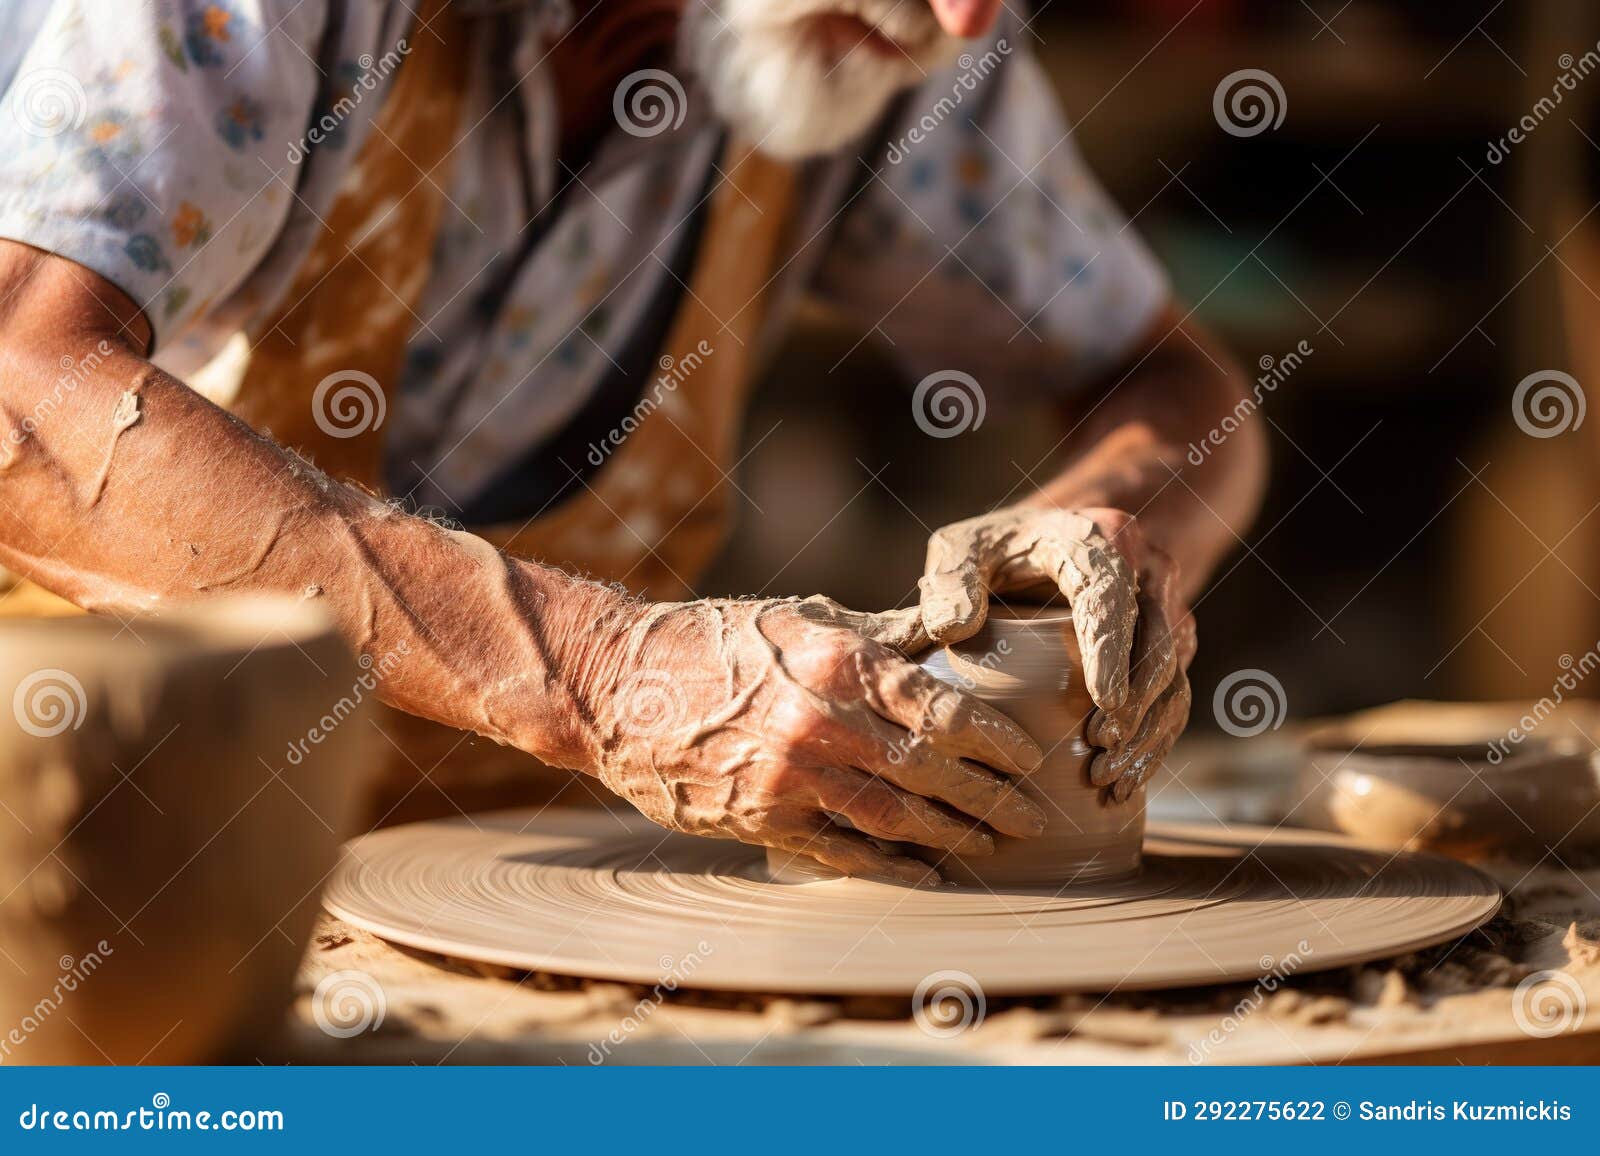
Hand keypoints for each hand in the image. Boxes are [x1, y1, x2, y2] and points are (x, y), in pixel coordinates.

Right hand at [578, 595, 1046, 882]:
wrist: (616, 687)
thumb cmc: (710, 642)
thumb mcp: (794, 618)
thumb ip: (873, 636)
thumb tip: (944, 637)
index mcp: (838, 661)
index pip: (944, 709)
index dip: (997, 741)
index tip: (1029, 756)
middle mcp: (823, 722)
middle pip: (934, 771)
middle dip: (993, 798)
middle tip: (1032, 814)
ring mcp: (792, 778)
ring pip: (897, 817)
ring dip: (956, 836)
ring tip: (994, 845)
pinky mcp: (762, 820)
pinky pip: (843, 850)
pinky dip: (893, 865)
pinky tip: (929, 872)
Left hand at [918, 507, 1195, 799]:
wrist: (1053, 537)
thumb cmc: (1000, 548)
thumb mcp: (964, 549)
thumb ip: (950, 580)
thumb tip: (951, 630)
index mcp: (1097, 539)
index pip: (1113, 594)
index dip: (1113, 648)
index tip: (1103, 701)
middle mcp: (1146, 568)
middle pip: (1159, 641)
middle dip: (1135, 704)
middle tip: (1100, 751)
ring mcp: (1165, 606)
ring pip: (1175, 674)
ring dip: (1149, 730)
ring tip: (1108, 778)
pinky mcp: (1169, 641)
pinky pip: (1175, 692)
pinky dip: (1156, 739)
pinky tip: (1126, 780)